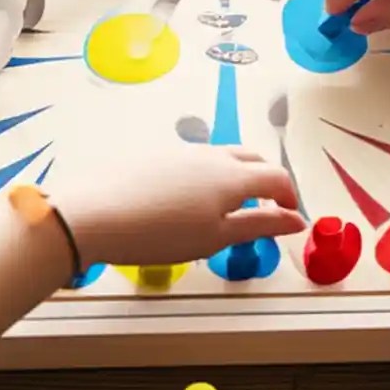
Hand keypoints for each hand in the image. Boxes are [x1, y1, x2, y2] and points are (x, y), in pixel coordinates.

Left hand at [53, 143, 306, 266]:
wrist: (93, 214)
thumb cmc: (159, 234)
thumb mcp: (215, 238)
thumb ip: (260, 226)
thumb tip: (297, 221)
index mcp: (233, 176)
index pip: (277, 177)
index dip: (289, 198)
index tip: (290, 218)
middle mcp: (212, 155)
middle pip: (253, 161)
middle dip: (266, 183)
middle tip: (264, 211)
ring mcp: (182, 150)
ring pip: (223, 157)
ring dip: (237, 178)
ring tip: (225, 209)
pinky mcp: (156, 154)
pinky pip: (195, 160)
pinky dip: (208, 176)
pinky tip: (187, 202)